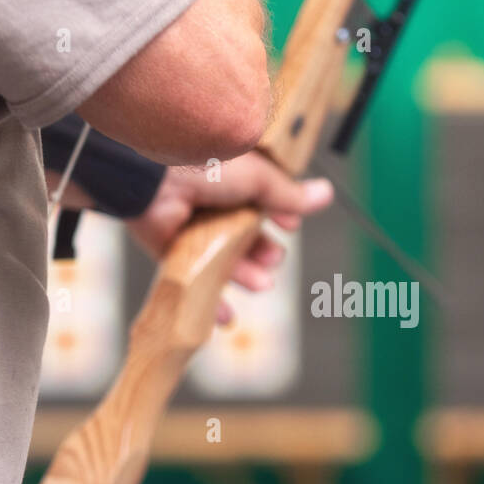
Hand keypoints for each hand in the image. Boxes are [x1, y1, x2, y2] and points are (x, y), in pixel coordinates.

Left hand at [57, 152, 332, 324]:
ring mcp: (193, 232)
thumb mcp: (257, 178)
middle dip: (264, 252)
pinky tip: (225, 317)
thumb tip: (326, 193)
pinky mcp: (173, 255)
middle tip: (275, 258)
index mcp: (233, 183)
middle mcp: (214, 207)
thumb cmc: (205, 165)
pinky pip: (196, 283)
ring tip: (261, 284)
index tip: (290, 224)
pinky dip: (210, 302)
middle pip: (247, 238)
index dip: (279, 216)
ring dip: (247, 275)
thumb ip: (288, 194)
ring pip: (226, 263)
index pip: (262, 204)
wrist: (156, 179)